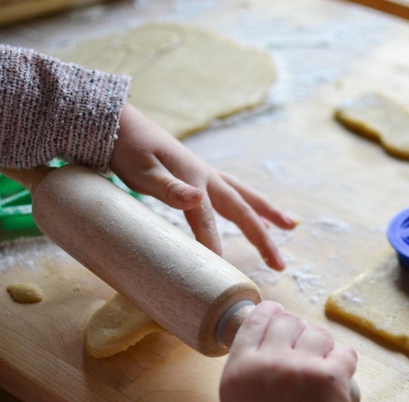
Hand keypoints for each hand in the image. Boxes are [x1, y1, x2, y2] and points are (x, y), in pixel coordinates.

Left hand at [109, 103, 296, 269]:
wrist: (118, 123)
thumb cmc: (126, 149)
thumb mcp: (141, 171)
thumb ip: (169, 187)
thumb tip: (196, 198)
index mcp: (193, 179)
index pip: (207, 220)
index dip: (214, 245)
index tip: (221, 271)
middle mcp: (207, 177)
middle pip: (242, 210)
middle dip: (263, 238)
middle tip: (280, 264)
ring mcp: (206, 175)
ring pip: (245, 197)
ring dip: (268, 214)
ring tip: (290, 226)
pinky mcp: (201, 175)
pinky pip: (235, 193)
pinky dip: (251, 205)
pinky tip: (255, 215)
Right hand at [220, 301, 355, 401]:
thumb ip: (248, 370)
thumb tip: (269, 340)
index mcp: (238, 368)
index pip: (257, 318)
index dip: (274, 314)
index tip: (282, 319)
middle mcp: (268, 361)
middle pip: (289, 320)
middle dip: (299, 331)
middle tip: (306, 350)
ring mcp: (301, 366)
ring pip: (319, 332)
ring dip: (323, 346)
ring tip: (322, 367)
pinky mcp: (331, 377)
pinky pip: (345, 352)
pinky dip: (345, 362)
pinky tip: (339, 377)